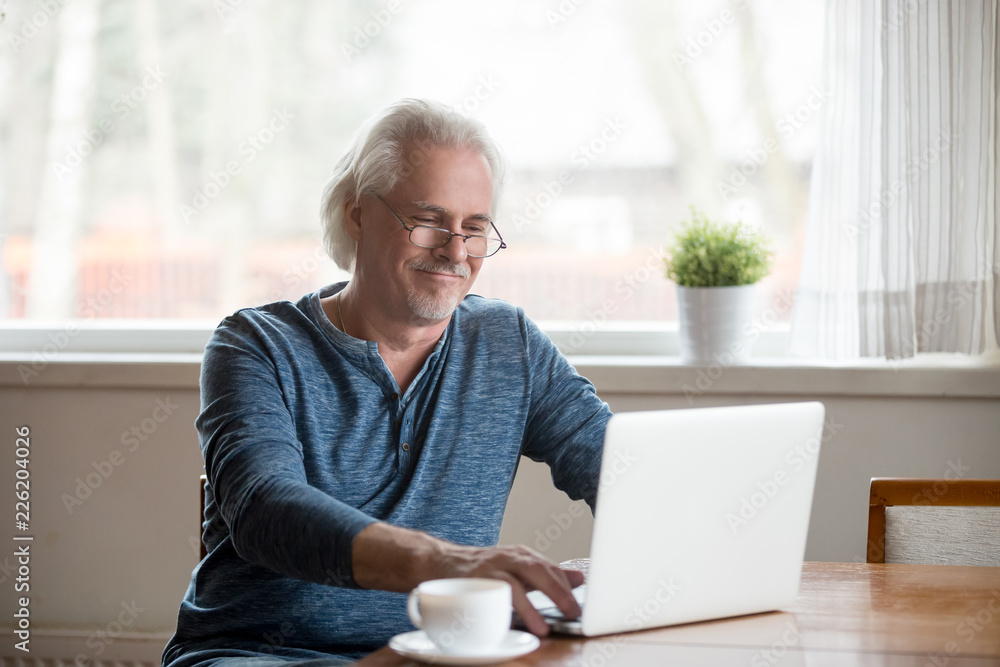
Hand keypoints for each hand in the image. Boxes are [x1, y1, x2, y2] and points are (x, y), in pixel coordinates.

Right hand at [429, 542, 584, 637]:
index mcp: (522, 556)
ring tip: (542, 628)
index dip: (567, 587)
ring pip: (513, 584)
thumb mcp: (519, 569)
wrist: (443, 560)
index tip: (580, 607)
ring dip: (529, 608)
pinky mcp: (472, 582)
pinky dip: (499, 610)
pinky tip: (507, 624)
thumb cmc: (485, 568)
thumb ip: (548, 575)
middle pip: (536, 570)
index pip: (550, 568)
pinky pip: (488, 596)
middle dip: (556, 591)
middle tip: (571, 612)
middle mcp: (508, 558)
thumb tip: (580, 579)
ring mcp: (490, 569)